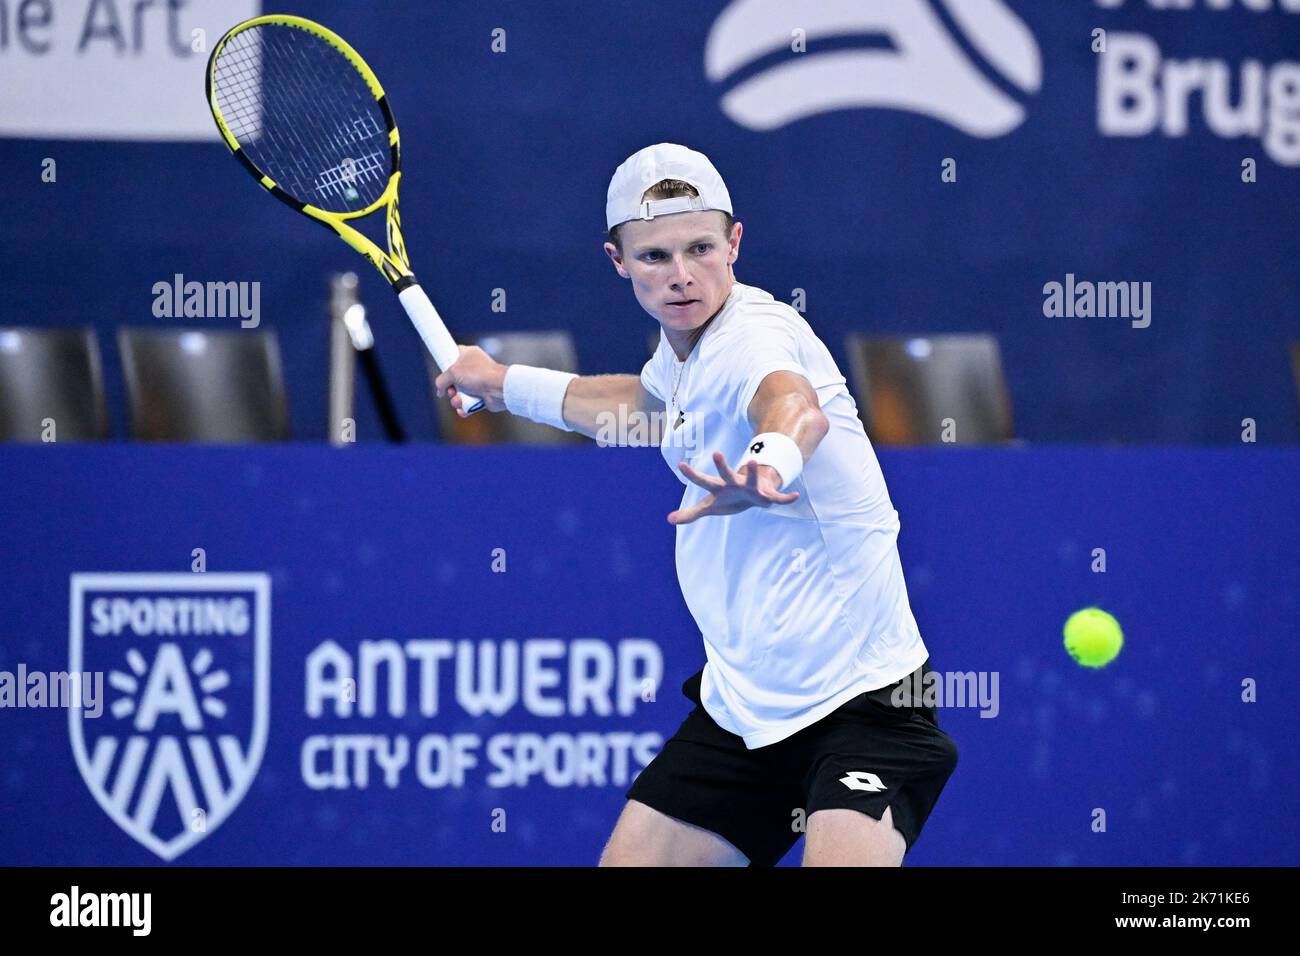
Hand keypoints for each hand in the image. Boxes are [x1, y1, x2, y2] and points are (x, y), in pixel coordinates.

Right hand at [434, 345, 507, 415]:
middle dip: (449, 389)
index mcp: (468, 354)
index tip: (442, 369)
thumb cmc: (479, 374)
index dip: (446, 363)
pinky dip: (464, 408)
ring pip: (459, 393)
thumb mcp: (453, 372)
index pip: (453, 354)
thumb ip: (441, 381)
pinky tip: (463, 409)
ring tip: (460, 400)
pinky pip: (467, 403)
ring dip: (456, 400)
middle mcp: (473, 368)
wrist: (499, 389)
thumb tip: (439, 391)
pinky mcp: (481, 396)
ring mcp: (478, 382)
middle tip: (451, 390)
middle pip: (453, 379)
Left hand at [667, 451, 799, 524]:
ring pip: (752, 479)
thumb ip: (691, 513)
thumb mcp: (710, 506)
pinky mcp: (767, 495)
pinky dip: (786, 498)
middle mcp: (735, 483)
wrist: (754, 491)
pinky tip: (796, 496)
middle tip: (716, 453)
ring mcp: (751, 487)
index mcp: (720, 487)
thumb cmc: (729, 497)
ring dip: (752, 472)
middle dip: (722, 465)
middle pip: (726, 474)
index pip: (703, 480)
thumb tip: (669, 520)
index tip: (680, 464)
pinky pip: (778, 498)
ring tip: (752, 461)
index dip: (692, 474)